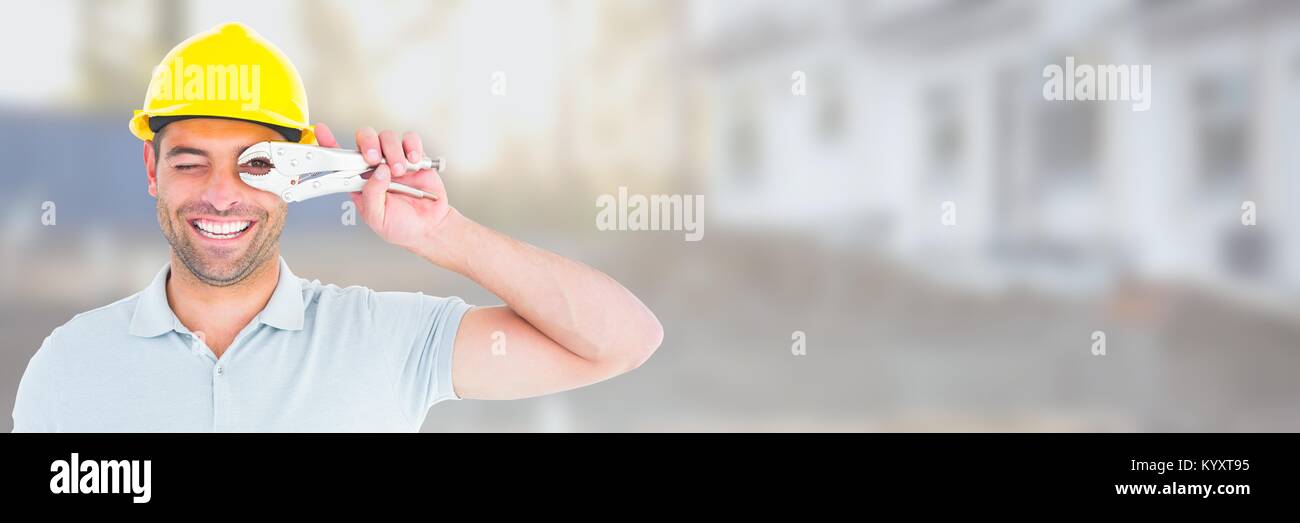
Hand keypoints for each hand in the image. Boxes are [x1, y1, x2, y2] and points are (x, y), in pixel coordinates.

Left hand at [314, 122, 452, 250]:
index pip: (341, 158)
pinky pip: (411, 140)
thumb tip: (377, 172)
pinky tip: (413, 162)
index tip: (321, 131)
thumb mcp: (377, 217)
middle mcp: (375, 166)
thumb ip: (372, 195)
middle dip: (368, 144)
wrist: (430, 227)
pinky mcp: (414, 157)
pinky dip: (412, 147)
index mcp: (360, 180)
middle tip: (374, 159)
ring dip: (393, 152)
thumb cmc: (401, 226)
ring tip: (400, 171)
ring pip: (387, 136)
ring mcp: (395, 159)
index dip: (329, 142)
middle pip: (365, 138)